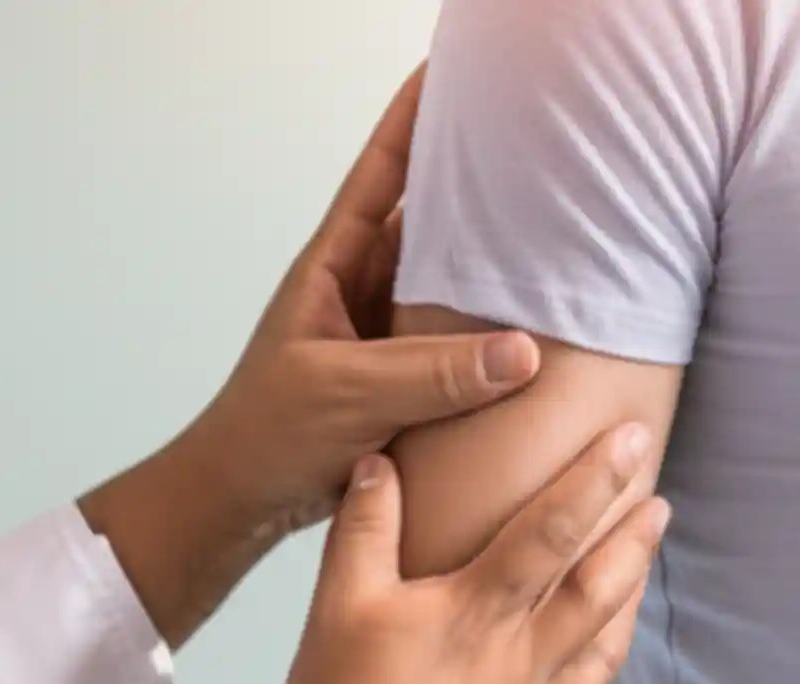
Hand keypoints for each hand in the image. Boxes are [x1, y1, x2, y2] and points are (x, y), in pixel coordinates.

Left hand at [80, 64, 539, 648]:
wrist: (244, 498)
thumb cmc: (267, 434)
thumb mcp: (344, 392)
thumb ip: (429, 372)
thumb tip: (525, 350)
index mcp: (332, 266)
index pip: (378, 172)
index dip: (413, 118)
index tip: (451, 68)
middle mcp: (361, 285)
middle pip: (425, 213)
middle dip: (471, 175)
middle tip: (534, 136)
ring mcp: (383, 327)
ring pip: (446, 272)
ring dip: (490, 250)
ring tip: (555, 215)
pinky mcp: (403, 372)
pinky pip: (454, 330)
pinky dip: (490, 321)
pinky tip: (535, 315)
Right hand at [285, 426, 670, 683]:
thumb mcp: (339, 607)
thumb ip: (363, 530)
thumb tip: (378, 464)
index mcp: (475, 611)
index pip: (548, 531)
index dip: (593, 480)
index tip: (626, 437)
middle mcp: (517, 650)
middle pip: (597, 583)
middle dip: (633, 532)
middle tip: (660, 486)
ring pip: (604, 634)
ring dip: (634, 582)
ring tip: (651, 544)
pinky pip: (589, 681)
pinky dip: (613, 645)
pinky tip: (616, 630)